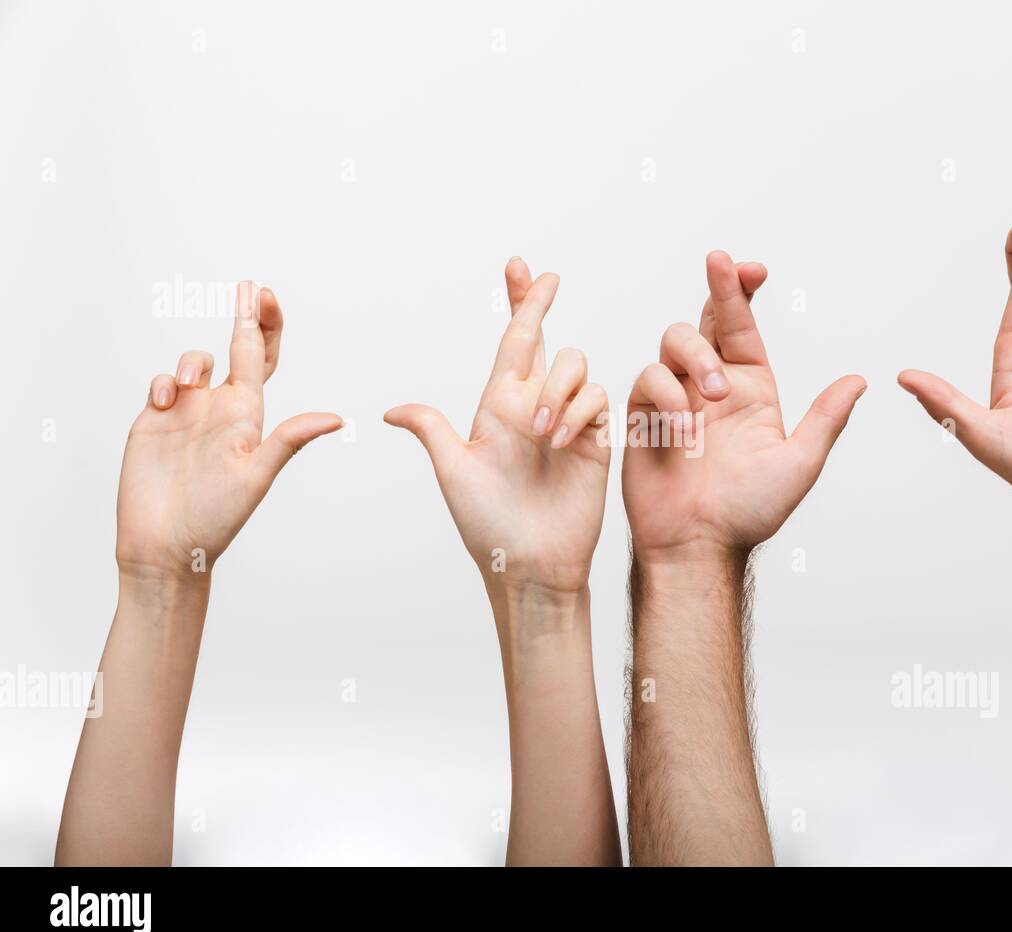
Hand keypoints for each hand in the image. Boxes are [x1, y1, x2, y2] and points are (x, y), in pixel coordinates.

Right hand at [115, 281, 341, 582]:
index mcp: (248, 416)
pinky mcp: (154, 422)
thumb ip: (290, 441)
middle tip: (249, 286)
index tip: (265, 295)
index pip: (262, 361)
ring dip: (193, 361)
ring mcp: (187, 413)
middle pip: (233, 350)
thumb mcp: (257, 476)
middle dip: (242, 317)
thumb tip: (337, 419)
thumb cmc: (216, 518)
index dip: (265, 326)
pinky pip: (160, 383)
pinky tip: (165, 401)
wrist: (166, 546)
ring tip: (190, 384)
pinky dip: (163, 382)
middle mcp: (220, 409)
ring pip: (194, 363)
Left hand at [385, 258, 610, 595]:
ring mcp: (568, 422)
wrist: (532, 564)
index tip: (521, 267)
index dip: (519, 304)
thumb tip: (393, 410)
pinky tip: (561, 441)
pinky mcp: (596, 441)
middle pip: (547, 340)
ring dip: (557, 388)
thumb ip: (433, 430)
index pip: (512, 343)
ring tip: (540, 433)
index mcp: (498, 407)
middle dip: (543, 305)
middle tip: (549, 278)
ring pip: (574, 366)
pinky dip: (579, 410)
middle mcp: (534, 407)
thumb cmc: (489, 525)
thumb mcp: (454, 472)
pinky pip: (598, 399)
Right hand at [623, 251, 865, 562]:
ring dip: (696, 356)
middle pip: (708, 319)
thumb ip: (825, 419)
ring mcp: (676, 397)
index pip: (744, 326)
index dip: (742, 290)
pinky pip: (647, 379)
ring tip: (712, 395)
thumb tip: (859, 381)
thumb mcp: (799, 463)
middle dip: (717, 287)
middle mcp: (712, 385)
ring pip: (675, 341)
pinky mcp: (644, 415)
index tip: (749, 267)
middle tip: (723, 265)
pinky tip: (682, 429)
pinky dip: (665, 394)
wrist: (698, 545)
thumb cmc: (748, 512)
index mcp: (751, 388)